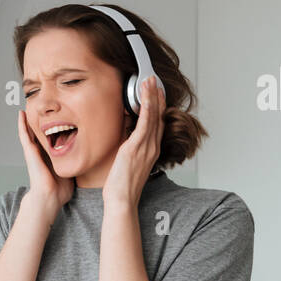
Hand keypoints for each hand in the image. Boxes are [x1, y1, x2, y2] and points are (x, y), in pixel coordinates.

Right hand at [18, 109, 74, 218]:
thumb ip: (77, 164)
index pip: (50, 138)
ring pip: (30, 132)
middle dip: (39, 121)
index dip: (52, 128)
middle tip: (40, 107)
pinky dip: (22, 125)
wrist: (50, 197)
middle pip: (39, 133)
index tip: (55, 116)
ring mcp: (33, 152)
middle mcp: (40, 153)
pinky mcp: (30, 152)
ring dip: (27, 119)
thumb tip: (90, 159)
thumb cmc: (59, 190)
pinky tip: (21, 114)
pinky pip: (24, 135)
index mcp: (50, 157)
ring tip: (27, 106)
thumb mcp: (72, 171)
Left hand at [103, 76, 164, 207]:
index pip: (157, 123)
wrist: (121, 200)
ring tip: (150, 80)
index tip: (155, 93)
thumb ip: (128, 149)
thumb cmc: (121, 186)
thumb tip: (123, 136)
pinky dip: (146, 106)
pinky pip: (145, 121)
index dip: (157, 106)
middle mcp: (152, 146)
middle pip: (159, 115)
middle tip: (154, 80)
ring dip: (152, 96)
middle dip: (157, 96)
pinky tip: (145, 94)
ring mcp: (147, 146)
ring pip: (153, 115)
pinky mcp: (137, 146)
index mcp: (150, 150)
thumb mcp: (127, 163)